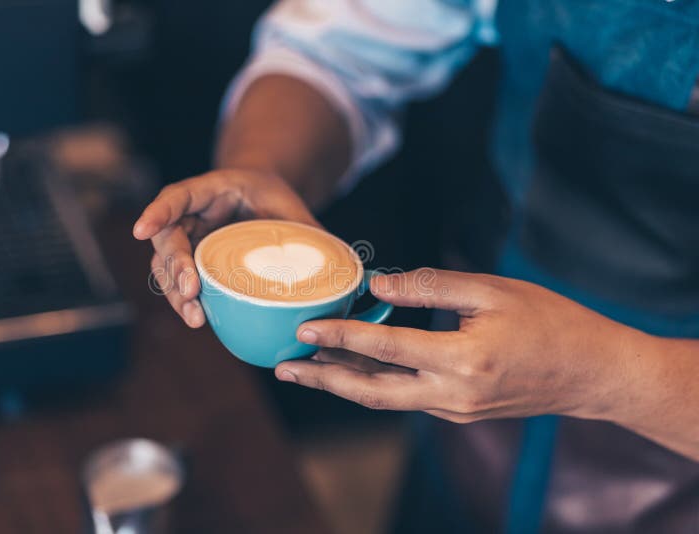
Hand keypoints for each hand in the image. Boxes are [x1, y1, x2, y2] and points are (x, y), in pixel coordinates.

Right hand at [133, 169, 319, 327]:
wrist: (263, 204)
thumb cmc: (276, 202)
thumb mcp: (294, 210)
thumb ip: (312, 235)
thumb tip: (348, 271)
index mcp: (212, 190)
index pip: (179, 195)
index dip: (159, 211)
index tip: (144, 230)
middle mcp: (191, 215)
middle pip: (169, 238)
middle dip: (175, 267)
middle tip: (190, 291)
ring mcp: (188, 240)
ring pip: (168, 266)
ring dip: (176, 293)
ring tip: (195, 317)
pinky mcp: (192, 264)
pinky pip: (181, 282)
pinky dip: (186, 301)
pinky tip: (199, 319)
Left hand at [275, 268, 638, 421]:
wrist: (591, 372)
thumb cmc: (549, 321)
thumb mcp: (493, 290)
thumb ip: (431, 287)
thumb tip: (379, 283)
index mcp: (462, 360)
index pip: (385, 348)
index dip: (339, 336)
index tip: (302, 328)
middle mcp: (453, 395)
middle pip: (370, 392)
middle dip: (322, 378)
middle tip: (281, 367)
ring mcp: (455, 410)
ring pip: (384, 399)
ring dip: (342, 383)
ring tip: (303, 369)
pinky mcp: (459, 412)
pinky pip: (405, 398)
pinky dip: (373, 382)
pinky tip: (352, 366)